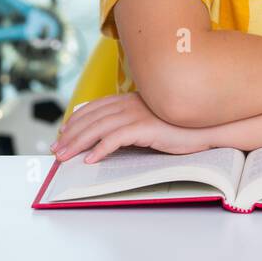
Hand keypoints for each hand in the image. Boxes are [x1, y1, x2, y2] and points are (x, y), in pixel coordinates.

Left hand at [52, 92, 211, 163]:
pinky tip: (90, 160)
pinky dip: (100, 149)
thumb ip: (130, 124)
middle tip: (56, 151)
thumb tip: (110, 139)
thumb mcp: (149, 122)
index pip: (93, 109)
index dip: (75, 121)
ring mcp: (136, 114)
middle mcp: (129, 104)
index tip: (62, 135)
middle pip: (90, 119)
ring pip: (97, 128)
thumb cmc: (178, 126)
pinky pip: (116, 139)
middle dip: (69, 135)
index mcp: (128, 100)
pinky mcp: (145, 127)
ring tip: (65, 158)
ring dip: (78, 144)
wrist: (205, 125)